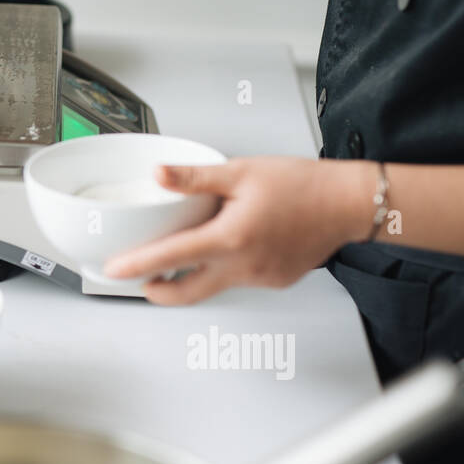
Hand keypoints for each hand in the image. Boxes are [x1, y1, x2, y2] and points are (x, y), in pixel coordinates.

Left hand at [102, 157, 374, 305]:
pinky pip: (240, 279)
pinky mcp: (275, 281)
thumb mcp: (242, 171)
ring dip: (194, 274)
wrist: (350, 203)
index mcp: (231, 238)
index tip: (113, 271)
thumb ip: (195, 178)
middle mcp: (244, 266)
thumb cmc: (304, 185)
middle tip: (140, 280)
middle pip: (187, 293)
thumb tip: (159, 175)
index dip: (137, 266)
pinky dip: (226, 267)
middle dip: (158, 291)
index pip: (170, 257)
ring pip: (214, 285)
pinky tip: (233, 245)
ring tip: (189, 248)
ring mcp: (260, 278)